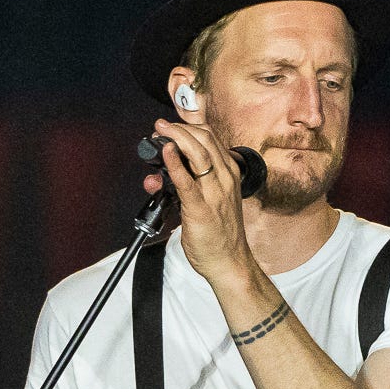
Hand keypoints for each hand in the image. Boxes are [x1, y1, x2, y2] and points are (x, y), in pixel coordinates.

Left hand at [147, 118, 253, 286]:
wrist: (230, 262)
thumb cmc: (221, 234)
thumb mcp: (213, 199)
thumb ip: (191, 182)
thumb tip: (167, 171)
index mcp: (229, 175)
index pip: (212, 139)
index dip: (189, 128)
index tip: (171, 128)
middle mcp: (225, 180)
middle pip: (205, 140)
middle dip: (179, 128)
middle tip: (160, 126)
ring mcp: (215, 193)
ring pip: (198, 154)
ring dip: (176, 138)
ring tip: (159, 131)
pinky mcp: (201, 208)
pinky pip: (186, 181)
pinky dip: (175, 163)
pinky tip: (166, 153)